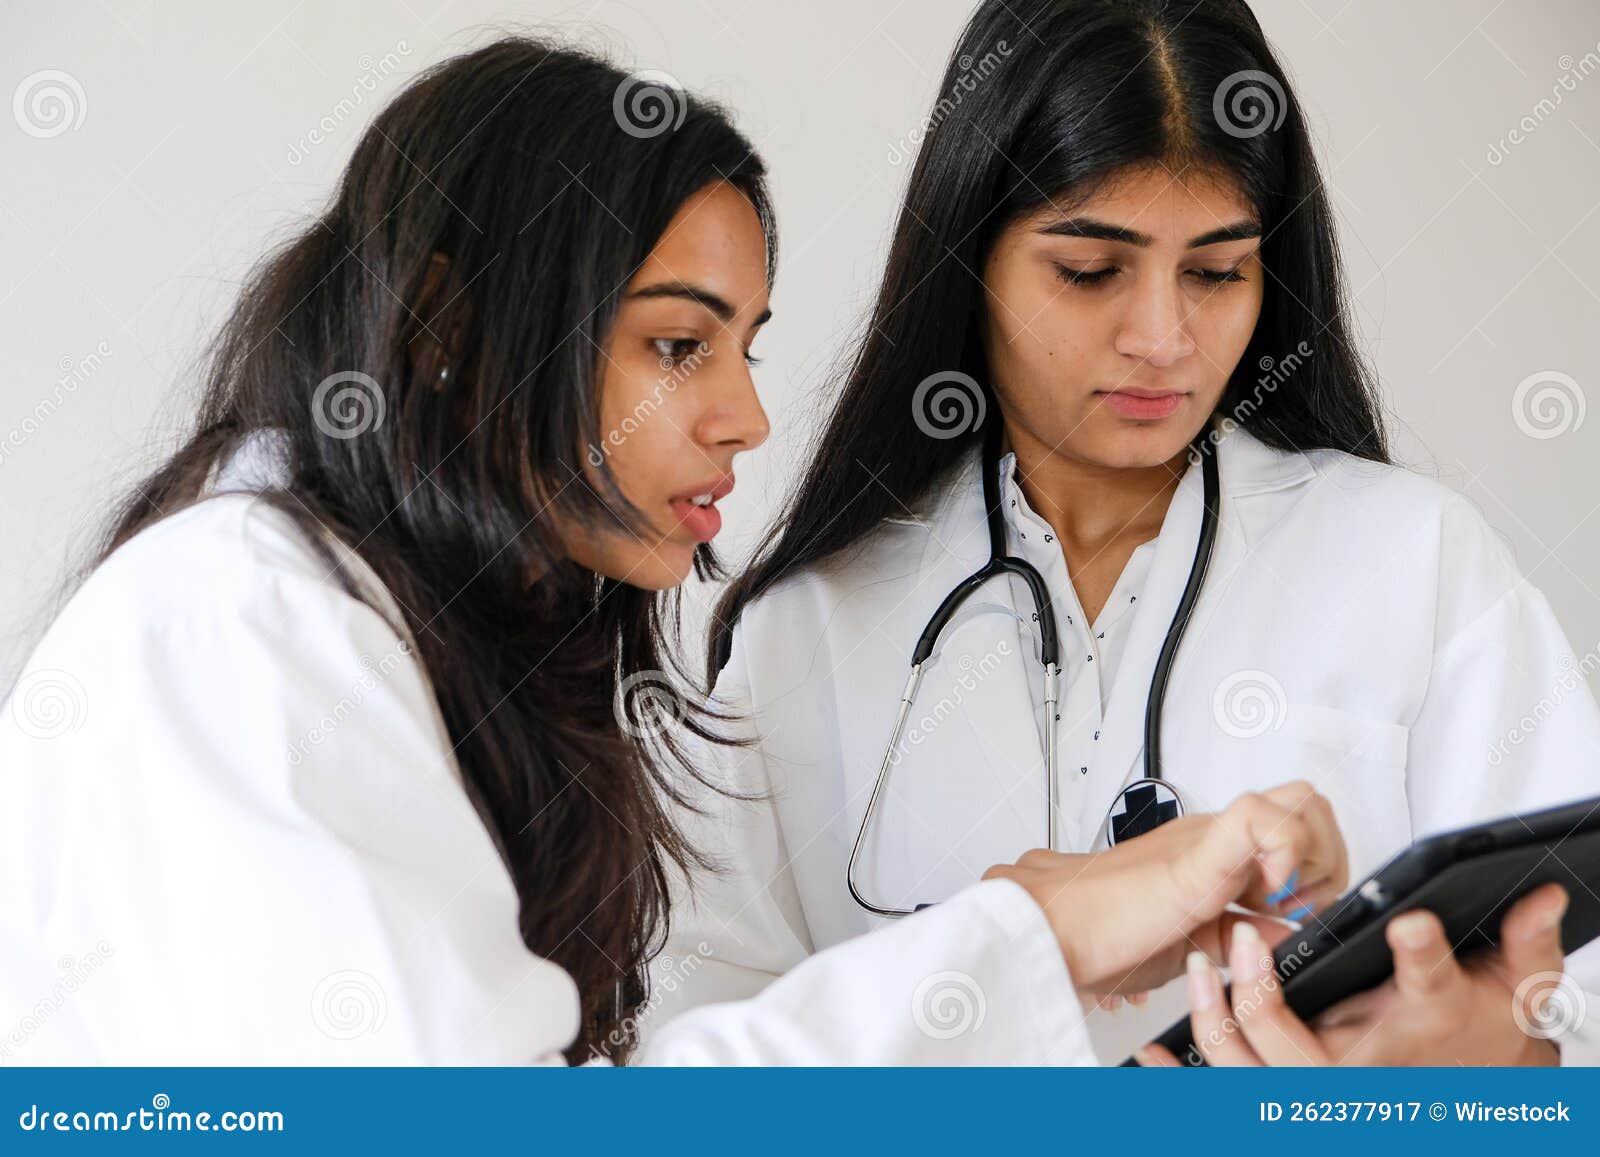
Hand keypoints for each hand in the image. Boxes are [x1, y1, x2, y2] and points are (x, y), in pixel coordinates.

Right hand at [984, 780, 1347, 1001]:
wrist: (1053, 928)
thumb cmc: (1102, 936)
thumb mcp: (1194, 945)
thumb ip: (1237, 939)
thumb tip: (1281, 944)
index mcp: (1217, 854)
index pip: (1298, 827)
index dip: (1319, 872)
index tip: (1299, 922)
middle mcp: (1217, 836)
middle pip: (1309, 803)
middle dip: (1326, 861)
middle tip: (1296, 909)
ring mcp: (1209, 838)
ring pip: (1300, 800)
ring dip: (1311, 855)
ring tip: (1280, 904)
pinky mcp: (1198, 851)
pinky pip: (1261, 816)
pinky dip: (1284, 851)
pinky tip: (1267, 896)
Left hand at [1137, 881, 1569, 1065]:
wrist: (1468, 1089)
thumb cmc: (1476, 1041)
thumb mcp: (1512, 990)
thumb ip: (1523, 944)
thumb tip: (1542, 898)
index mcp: (1420, 1026)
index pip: (1426, 986)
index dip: (1420, 955)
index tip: (1407, 923)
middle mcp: (1366, 1070)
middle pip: (1301, 1052)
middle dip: (1264, 995)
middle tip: (1246, 939)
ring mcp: (1321, 1091)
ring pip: (1251, 1076)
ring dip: (1215, 1022)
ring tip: (1197, 969)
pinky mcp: (1291, 1099)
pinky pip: (1226, 1094)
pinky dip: (1183, 1077)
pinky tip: (1154, 1052)